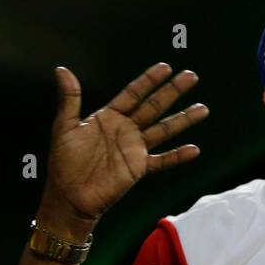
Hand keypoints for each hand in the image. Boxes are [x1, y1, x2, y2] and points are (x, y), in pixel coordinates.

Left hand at [40, 63, 206, 229]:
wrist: (69, 196)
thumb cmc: (64, 163)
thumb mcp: (65, 127)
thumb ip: (70, 99)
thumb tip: (61, 70)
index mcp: (109, 117)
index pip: (133, 93)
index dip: (149, 80)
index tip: (165, 67)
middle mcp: (126, 130)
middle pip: (154, 106)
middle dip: (172, 91)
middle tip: (191, 76)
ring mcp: (134, 149)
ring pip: (163, 130)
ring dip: (183, 119)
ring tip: (202, 109)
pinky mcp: (138, 168)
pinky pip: (162, 161)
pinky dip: (177, 156)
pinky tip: (194, 150)